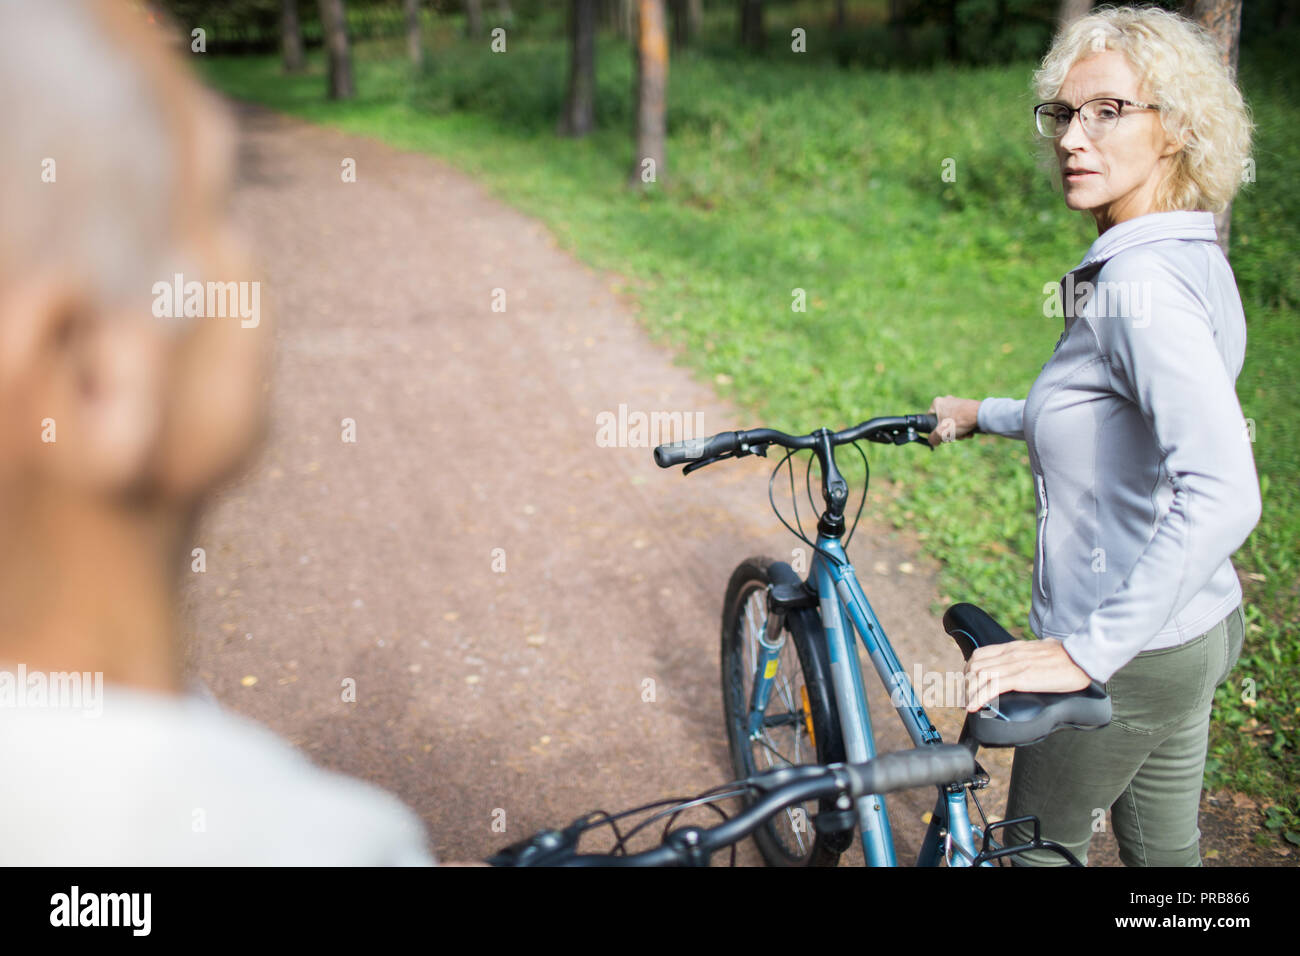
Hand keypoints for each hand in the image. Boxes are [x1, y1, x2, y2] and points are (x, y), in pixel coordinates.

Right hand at [927, 395, 980, 446]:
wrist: (981, 415)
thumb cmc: (959, 421)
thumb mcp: (942, 433)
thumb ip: (933, 438)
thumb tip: (932, 441)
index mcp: (937, 403)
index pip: (930, 419)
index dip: (935, 429)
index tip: (942, 435)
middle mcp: (946, 400)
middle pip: (943, 422)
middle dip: (950, 433)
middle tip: (955, 437)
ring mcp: (957, 403)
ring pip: (953, 422)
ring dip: (958, 432)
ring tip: (964, 435)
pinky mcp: (967, 406)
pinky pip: (962, 419)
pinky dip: (964, 427)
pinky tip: (970, 432)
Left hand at [963, 638, 1093, 712]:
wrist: (1082, 657)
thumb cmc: (1067, 657)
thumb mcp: (1040, 651)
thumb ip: (1029, 655)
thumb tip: (1029, 660)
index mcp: (1013, 647)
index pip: (979, 654)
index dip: (968, 671)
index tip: (968, 685)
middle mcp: (1010, 654)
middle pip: (974, 665)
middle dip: (966, 684)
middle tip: (966, 698)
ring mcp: (1015, 665)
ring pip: (979, 675)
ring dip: (969, 692)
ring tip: (969, 705)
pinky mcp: (1023, 677)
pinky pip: (993, 686)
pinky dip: (979, 697)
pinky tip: (974, 707)